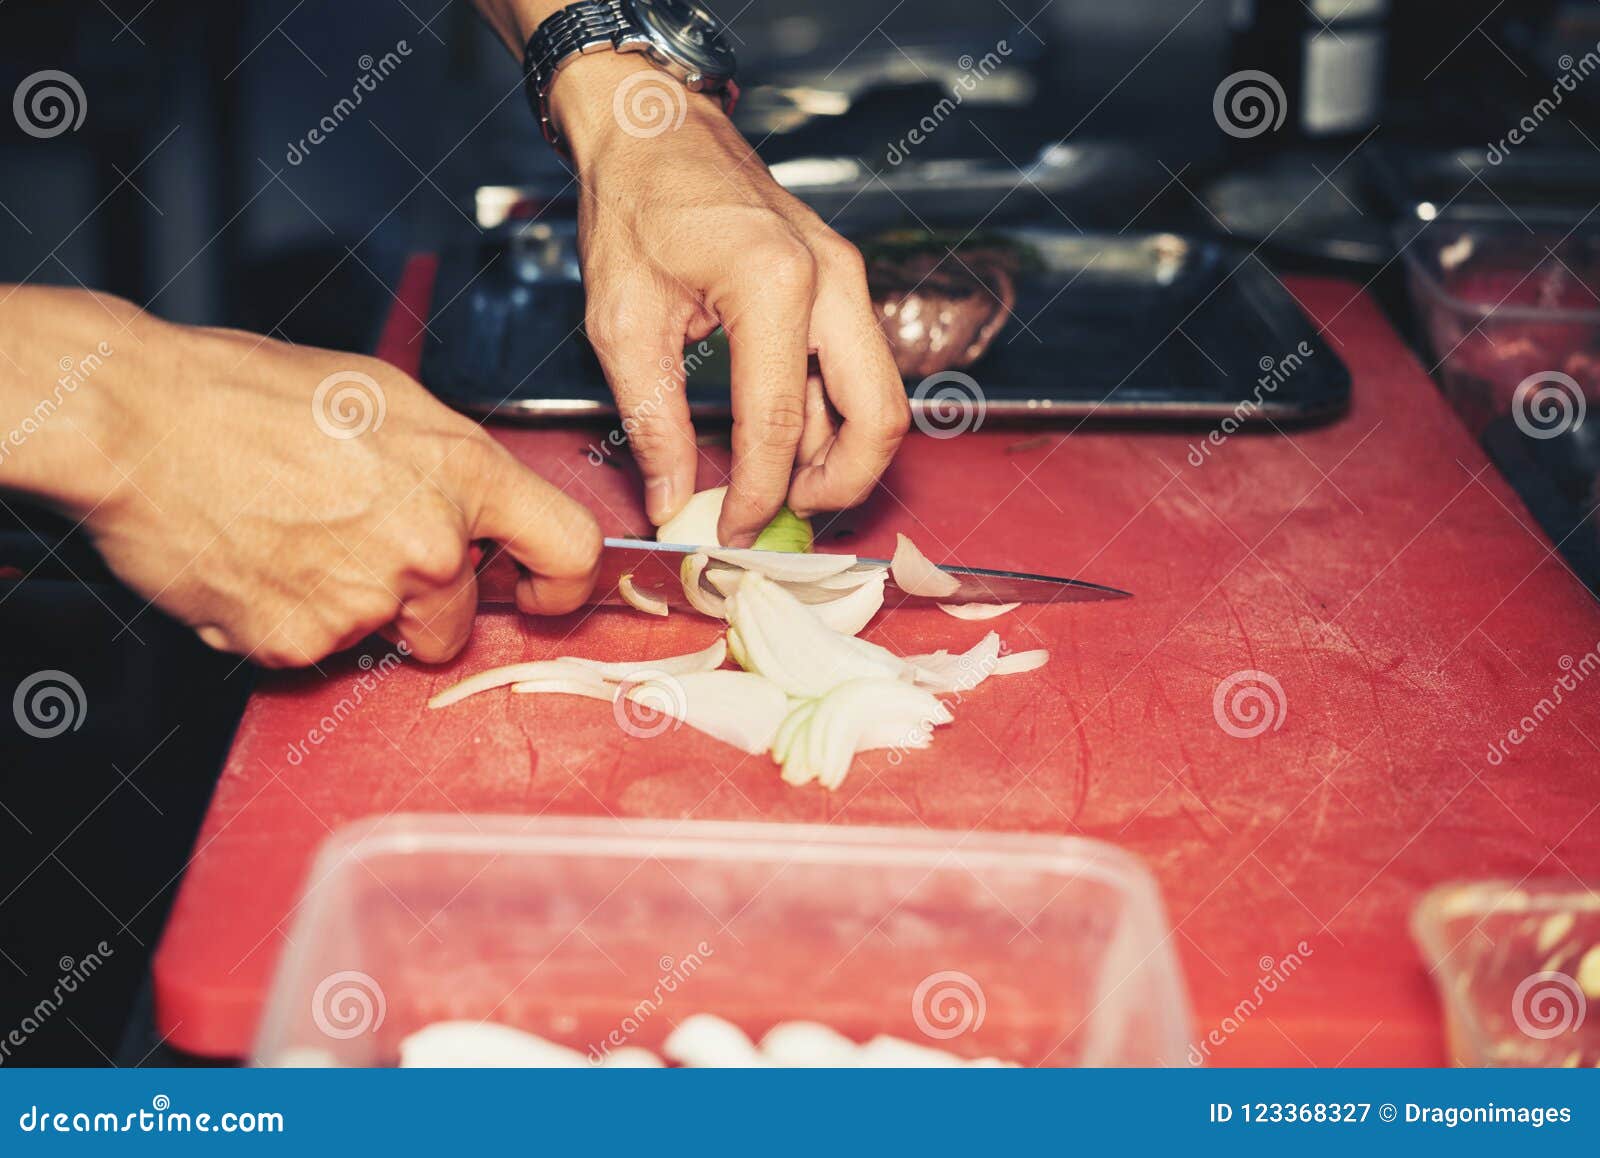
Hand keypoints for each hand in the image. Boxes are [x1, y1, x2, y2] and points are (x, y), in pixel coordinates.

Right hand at [1, 288, 600, 666]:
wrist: (135, 421)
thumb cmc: (247, 393)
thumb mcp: (385, 398)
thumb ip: (447, 465)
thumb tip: (476, 509)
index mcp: (462, 473)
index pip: (570, 549)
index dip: (561, 583)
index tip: (536, 593)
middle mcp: (430, 544)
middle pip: (459, 620)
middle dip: (421, 604)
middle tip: (356, 550)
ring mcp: (366, 601)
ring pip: (381, 636)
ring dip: (349, 608)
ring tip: (291, 539)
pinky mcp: (301, 643)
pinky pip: (314, 651)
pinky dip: (287, 621)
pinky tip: (254, 562)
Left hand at [550, 54, 909, 546]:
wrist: (654, 128)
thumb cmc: (633, 206)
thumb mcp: (622, 324)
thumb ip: (652, 422)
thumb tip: (669, 503)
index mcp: (775, 284)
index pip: (781, 424)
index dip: (758, 495)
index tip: (730, 534)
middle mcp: (831, 280)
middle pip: (878, 418)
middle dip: (841, 486)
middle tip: (785, 519)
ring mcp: (846, 280)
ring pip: (877, 398)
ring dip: (839, 457)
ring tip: (778, 491)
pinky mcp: (840, 285)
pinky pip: (854, 371)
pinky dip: (829, 420)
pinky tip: (782, 446)